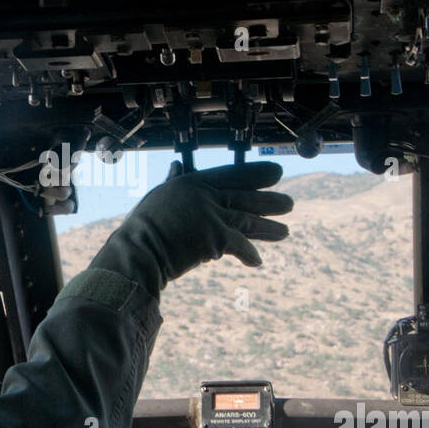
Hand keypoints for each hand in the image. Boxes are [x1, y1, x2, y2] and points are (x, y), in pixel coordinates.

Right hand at [89, 161, 293, 298]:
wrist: (139, 252)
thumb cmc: (143, 228)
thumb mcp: (159, 197)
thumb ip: (173, 182)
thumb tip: (175, 166)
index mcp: (192, 183)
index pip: (231, 174)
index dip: (256, 173)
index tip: (276, 172)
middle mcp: (206, 196)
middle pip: (245, 197)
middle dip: (270, 201)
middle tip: (289, 203)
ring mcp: (212, 217)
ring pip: (248, 220)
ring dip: (269, 228)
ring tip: (285, 232)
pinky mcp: (216, 239)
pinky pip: (240, 245)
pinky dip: (249, 254)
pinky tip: (257, 261)